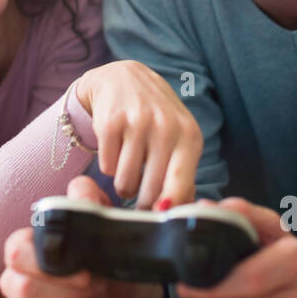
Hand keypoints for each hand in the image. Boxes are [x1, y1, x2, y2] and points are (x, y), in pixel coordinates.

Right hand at [0, 175, 165, 297]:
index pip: (14, 253)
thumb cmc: (101, 251)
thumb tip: (79, 191)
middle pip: (22, 290)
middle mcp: (17, 284)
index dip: (48, 262)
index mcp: (24, 250)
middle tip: (96, 283)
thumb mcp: (100, 218)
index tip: (83, 267)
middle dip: (67, 289)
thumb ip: (87, 198)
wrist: (121, 289)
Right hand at [73, 60, 200, 208]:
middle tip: (140, 200)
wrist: (125, 79)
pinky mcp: (110, 122)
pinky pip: (106, 167)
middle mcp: (166, 127)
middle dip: (143, 204)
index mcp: (189, 136)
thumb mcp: (179, 141)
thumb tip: (173, 213)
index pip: (181, 186)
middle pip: (151, 191)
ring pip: (125, 182)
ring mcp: (137, 123)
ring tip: (128, 170)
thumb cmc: (157, 119)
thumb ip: (182, 177)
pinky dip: (109, 166)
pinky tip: (116, 151)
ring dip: (124, 185)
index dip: (169, 210)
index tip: (160, 219)